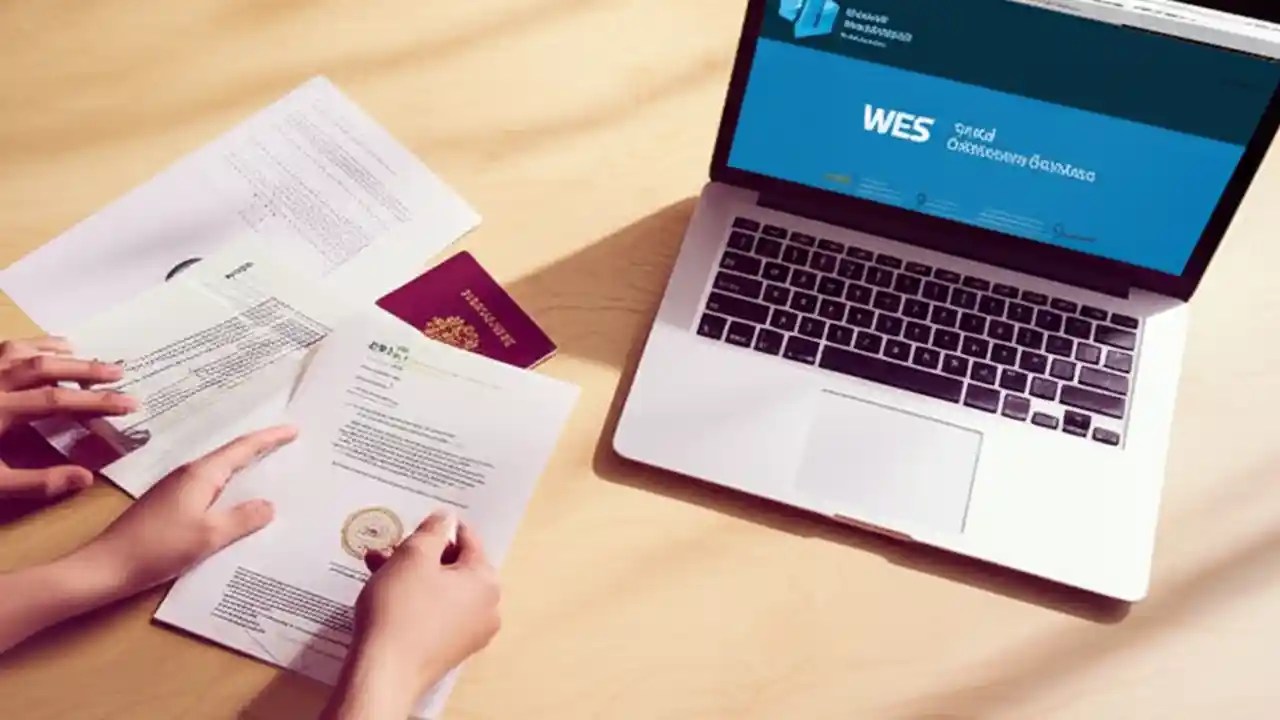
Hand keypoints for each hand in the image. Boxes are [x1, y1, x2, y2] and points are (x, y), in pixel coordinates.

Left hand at [0, 336, 136, 499]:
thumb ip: (35, 482)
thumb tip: (85, 478)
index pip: (59, 401)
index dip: (98, 401)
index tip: (131, 403)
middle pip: (46, 367)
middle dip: (87, 369)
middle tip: (120, 373)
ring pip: (18, 350)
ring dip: (53, 350)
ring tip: (78, 352)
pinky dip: (21, 346)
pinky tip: (28, 351)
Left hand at [73, 425, 295, 595]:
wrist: (106, 566)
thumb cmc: (159, 547)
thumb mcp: (209, 536)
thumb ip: (243, 518)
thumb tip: (269, 505)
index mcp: (201, 475)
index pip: (242, 449)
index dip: (269, 438)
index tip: (293, 430)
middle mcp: (188, 474)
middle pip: (230, 456)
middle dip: (259, 450)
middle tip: (287, 447)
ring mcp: (175, 489)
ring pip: (218, 473)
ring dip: (243, 471)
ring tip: (268, 473)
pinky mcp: (168, 505)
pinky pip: (208, 489)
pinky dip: (228, 489)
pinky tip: (235, 503)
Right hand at [324, 512, 499, 718]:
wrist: (384, 673)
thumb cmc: (401, 610)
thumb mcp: (413, 556)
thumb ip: (431, 531)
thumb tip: (446, 518)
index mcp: (486, 581)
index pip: (468, 540)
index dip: (441, 527)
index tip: (419, 520)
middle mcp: (487, 607)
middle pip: (453, 566)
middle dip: (418, 553)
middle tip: (390, 545)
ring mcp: (469, 632)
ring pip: (440, 589)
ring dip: (409, 574)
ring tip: (376, 564)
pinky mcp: (449, 650)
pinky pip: (435, 612)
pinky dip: (413, 598)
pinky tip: (383, 591)